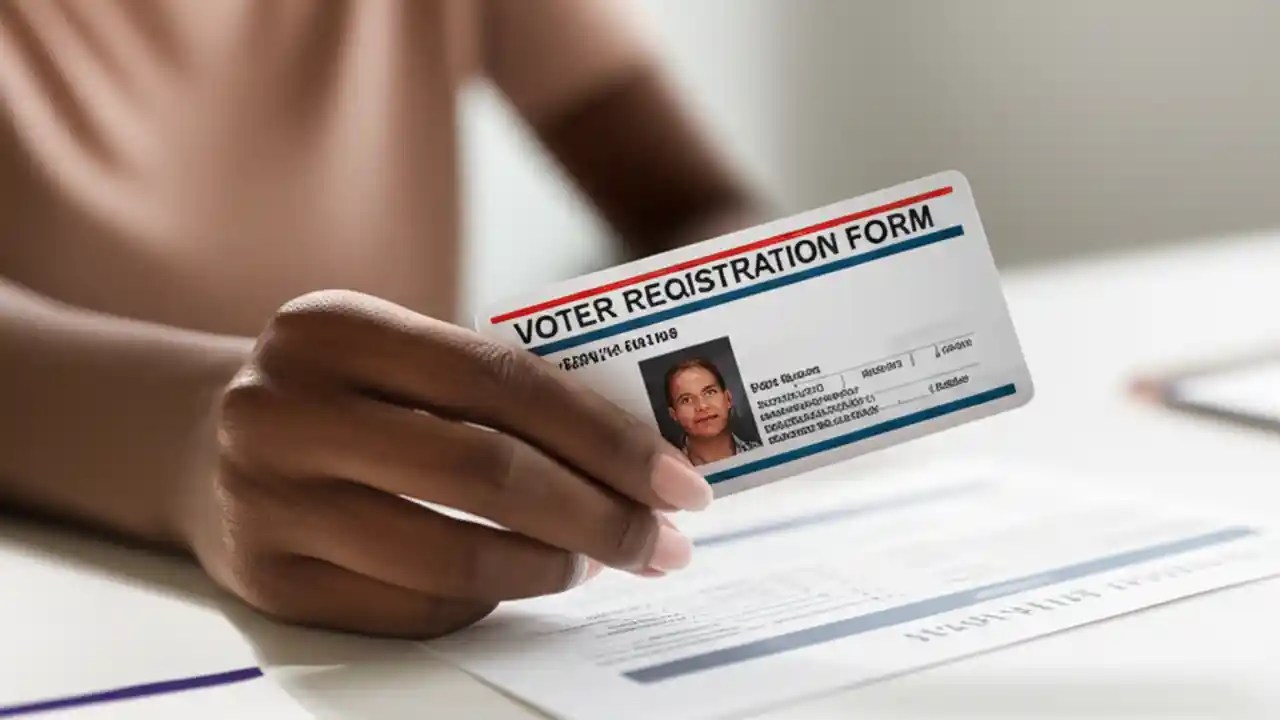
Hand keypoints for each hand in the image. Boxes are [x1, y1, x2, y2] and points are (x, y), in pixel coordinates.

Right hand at [180, 290, 711, 637]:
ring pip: (452, 558)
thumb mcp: (396, 356)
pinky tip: (520, 580)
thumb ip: (497, 389)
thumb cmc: (342, 393)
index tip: (680, 479)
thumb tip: (639, 455)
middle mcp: (284, 408)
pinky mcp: (268, 582)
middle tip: (665, 542)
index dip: (606, 436)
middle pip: (484, 473)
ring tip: (598, 561)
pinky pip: (413, 610)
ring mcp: (266, 501)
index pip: (503, 381)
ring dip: (552, 568)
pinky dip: (487, 601)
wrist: (199, 437)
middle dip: (600, 515)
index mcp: (333, 327)